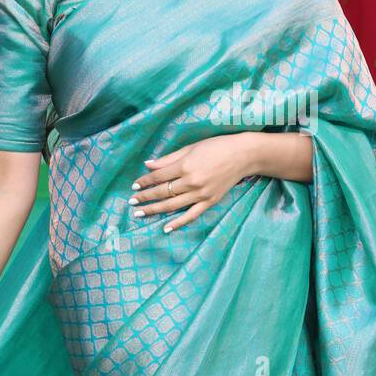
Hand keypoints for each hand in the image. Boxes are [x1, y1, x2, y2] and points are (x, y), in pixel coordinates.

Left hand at [129, 135, 255, 233]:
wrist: (243, 155)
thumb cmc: (216, 146)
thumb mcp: (191, 147)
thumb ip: (168, 158)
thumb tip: (148, 165)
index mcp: (185, 165)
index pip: (158, 176)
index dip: (144, 182)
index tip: (134, 186)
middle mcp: (191, 181)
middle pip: (163, 192)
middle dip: (145, 197)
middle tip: (132, 202)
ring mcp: (201, 194)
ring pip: (173, 205)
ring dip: (154, 210)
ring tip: (140, 213)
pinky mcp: (210, 201)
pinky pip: (191, 215)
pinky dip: (178, 222)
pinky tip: (166, 228)